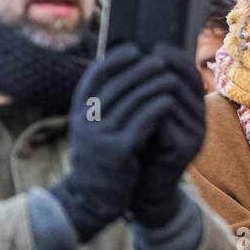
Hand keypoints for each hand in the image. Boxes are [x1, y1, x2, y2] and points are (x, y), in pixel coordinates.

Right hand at [52, 43, 180, 242]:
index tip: (134, 49)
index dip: (115, 59)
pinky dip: (158, 107)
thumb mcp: (91, 129)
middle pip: (117, 83)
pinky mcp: (119, 151)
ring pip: (133, 100)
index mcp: (78, 110)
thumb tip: (122, 72)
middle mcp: (86, 120)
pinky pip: (143, 121)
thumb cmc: (97, 159)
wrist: (89, 200)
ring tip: (171, 77)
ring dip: (154, 85)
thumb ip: (101, 105)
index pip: (95, 75)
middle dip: (141, 68)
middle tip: (160, 59)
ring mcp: (101, 136)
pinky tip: (170, 101)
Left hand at [130, 44, 206, 228]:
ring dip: (148, 89)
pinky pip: (165, 120)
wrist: (144, 188)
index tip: (152, 46)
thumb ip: (150, 89)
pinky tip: (130, 111)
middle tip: (137, 61)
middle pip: (183, 80)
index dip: (174, 56)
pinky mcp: (186, 148)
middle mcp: (201, 118)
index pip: (190, 71)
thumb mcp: (148, 113)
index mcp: (193, 106)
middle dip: (158, 69)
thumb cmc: (143, 146)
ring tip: (127, 83)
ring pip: (172, 97)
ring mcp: (196, 134)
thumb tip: (137, 53)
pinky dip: (146, 112)